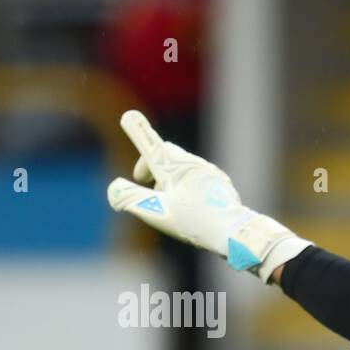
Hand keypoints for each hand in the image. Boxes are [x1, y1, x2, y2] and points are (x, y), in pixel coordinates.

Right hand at [107, 110, 309, 280]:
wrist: (235, 233)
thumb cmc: (195, 222)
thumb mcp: (158, 212)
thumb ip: (132, 199)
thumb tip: (113, 189)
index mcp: (176, 168)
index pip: (151, 146)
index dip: (137, 133)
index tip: (128, 117)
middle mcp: (194, 165)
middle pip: (167, 156)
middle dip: (152, 168)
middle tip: (145, 185)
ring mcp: (210, 174)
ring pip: (183, 169)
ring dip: (170, 181)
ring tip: (170, 205)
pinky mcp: (221, 187)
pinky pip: (199, 180)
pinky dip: (187, 189)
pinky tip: (191, 211)